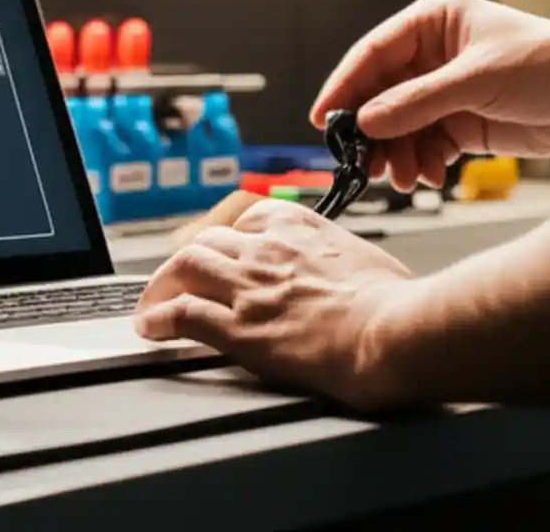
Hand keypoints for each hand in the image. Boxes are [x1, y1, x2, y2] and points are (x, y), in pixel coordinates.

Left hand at [135, 199, 411, 409]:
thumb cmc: (398, 305)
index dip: (235, 236)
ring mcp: (248, 286)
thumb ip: (347, 265)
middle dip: (192, 259)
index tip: (231, 249)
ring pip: (185, 266)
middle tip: (183, 278)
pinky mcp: (237, 326)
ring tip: (153, 301)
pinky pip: (182, 313)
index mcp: (303, 229)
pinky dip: (158, 318)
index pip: (252, 218)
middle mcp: (267, 250)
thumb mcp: (372, 264)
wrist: (393, 332)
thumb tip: (358, 281)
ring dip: (163, 284)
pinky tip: (151, 327)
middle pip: (210, 241)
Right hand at [309, 0, 549, 190]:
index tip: (324, 120)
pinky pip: (423, 145)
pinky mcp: (461, 122)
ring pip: (398, 126)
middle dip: (373, 132)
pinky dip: (421, 163)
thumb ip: (417, 103)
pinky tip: (430, 176)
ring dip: (397, 154)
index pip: (373, 54)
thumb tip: (365, 122)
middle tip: (363, 164)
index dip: (345, 87)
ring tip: (404, 177)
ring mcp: (445, 90)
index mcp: (433, 22)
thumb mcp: (476, 81)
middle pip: (380, 95)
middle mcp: (432, 54)